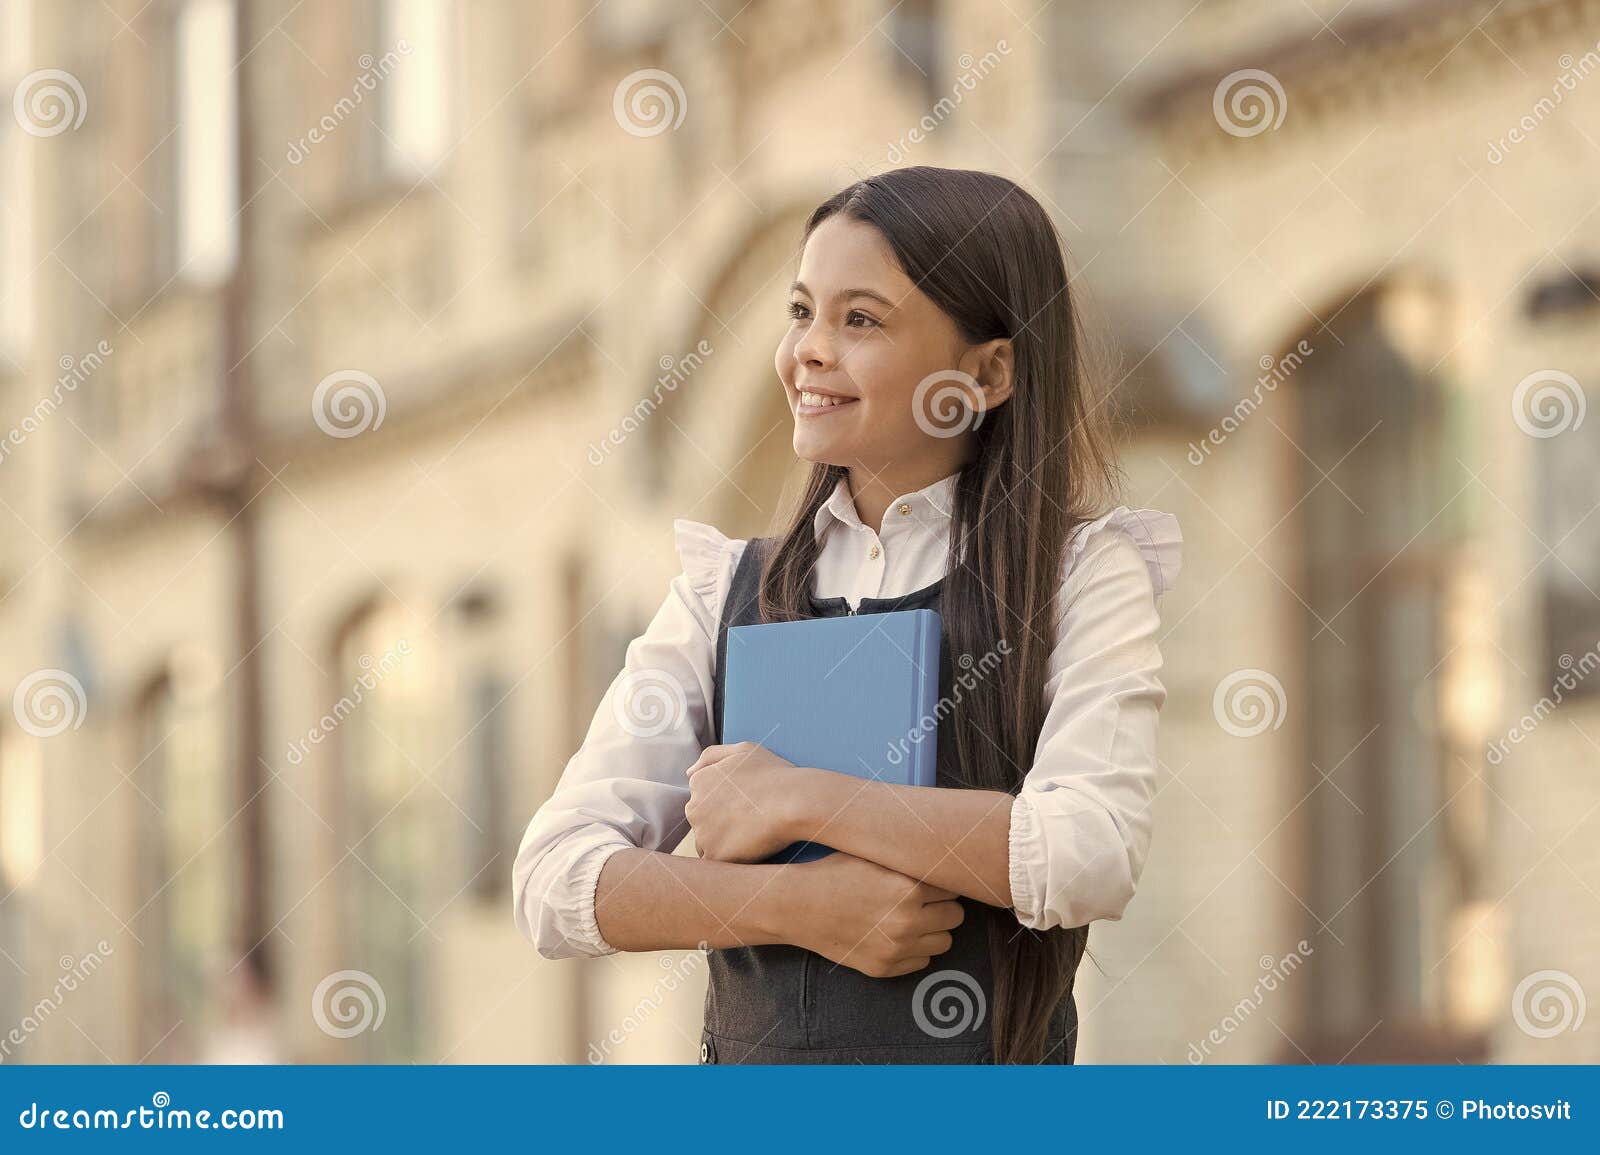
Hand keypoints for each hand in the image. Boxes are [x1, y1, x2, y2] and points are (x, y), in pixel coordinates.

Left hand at [684, 741, 807, 862]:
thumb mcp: (743, 750)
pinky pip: (716, 863)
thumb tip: (688, 773)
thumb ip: (711, 756)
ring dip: (724, 843)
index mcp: (699, 782)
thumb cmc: (774, 774)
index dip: (725, 803)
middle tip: (751, 820)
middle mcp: (694, 807)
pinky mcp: (715, 856)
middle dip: (721, 823)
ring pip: (708, 843)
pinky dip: (730, 859)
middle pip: (702, 822)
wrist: (795, 802)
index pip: (703, 799)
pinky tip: (749, 849)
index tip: (745, 803)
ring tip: (751, 835)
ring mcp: (703, 833)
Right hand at [778, 852, 964, 977]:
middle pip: (956, 917)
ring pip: (945, 942)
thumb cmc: (834, 872)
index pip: (953, 888)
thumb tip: (947, 853)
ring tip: (911, 916)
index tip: (930, 878)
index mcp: (908, 889)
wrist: (797, 906)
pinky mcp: (885, 968)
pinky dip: (915, 949)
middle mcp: (907, 922)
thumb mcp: (873, 855)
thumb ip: (910, 859)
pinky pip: (923, 961)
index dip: (942, 881)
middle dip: (943, 906)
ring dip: (933, 929)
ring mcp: (896, 948)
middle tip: (924, 898)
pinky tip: (895, 933)